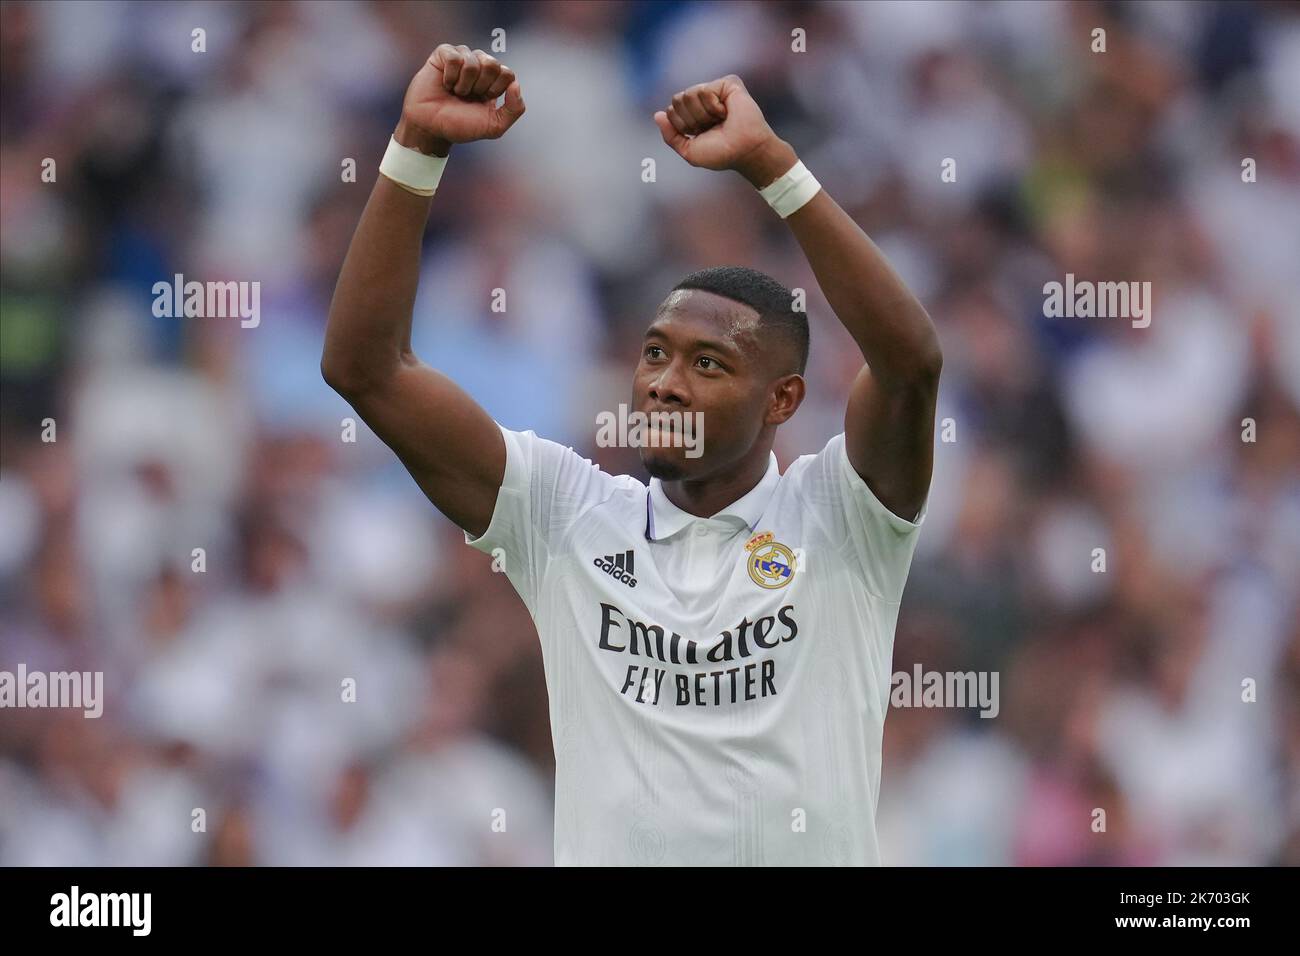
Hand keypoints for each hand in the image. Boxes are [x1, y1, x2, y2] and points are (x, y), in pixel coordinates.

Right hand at [396, 44, 525, 154]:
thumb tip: (516, 84)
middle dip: (480, 86)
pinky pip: (454, 57)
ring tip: (455, 92)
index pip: (507, 74)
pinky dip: (450, 76)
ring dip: (463, 84)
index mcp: (494, 81)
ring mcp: (462, 57)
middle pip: (493, 64)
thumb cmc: (460, 126)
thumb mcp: (494, 126)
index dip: (495, 90)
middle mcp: (480, 66)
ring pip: (473, 61)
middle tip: (467, 96)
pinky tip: (445, 83)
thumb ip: (514, 110)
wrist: (430, 128)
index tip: (482, 101)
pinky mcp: (443, 53)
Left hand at [653, 75, 795, 186]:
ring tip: (720, 120)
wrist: (744, 151)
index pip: (671, 110)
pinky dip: (713, 107)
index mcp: (694, 114)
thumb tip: (657, 114)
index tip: (701, 134)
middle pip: (677, 100)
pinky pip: (704, 90)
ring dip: (703, 115)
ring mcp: (715, 90)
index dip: (682, 126)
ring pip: (689, 94)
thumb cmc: (721, 154)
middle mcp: (703, 100)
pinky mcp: (728, 83)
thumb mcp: (689, 151)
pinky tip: (726, 112)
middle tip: (711, 127)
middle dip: (691, 120)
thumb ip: (670, 135)